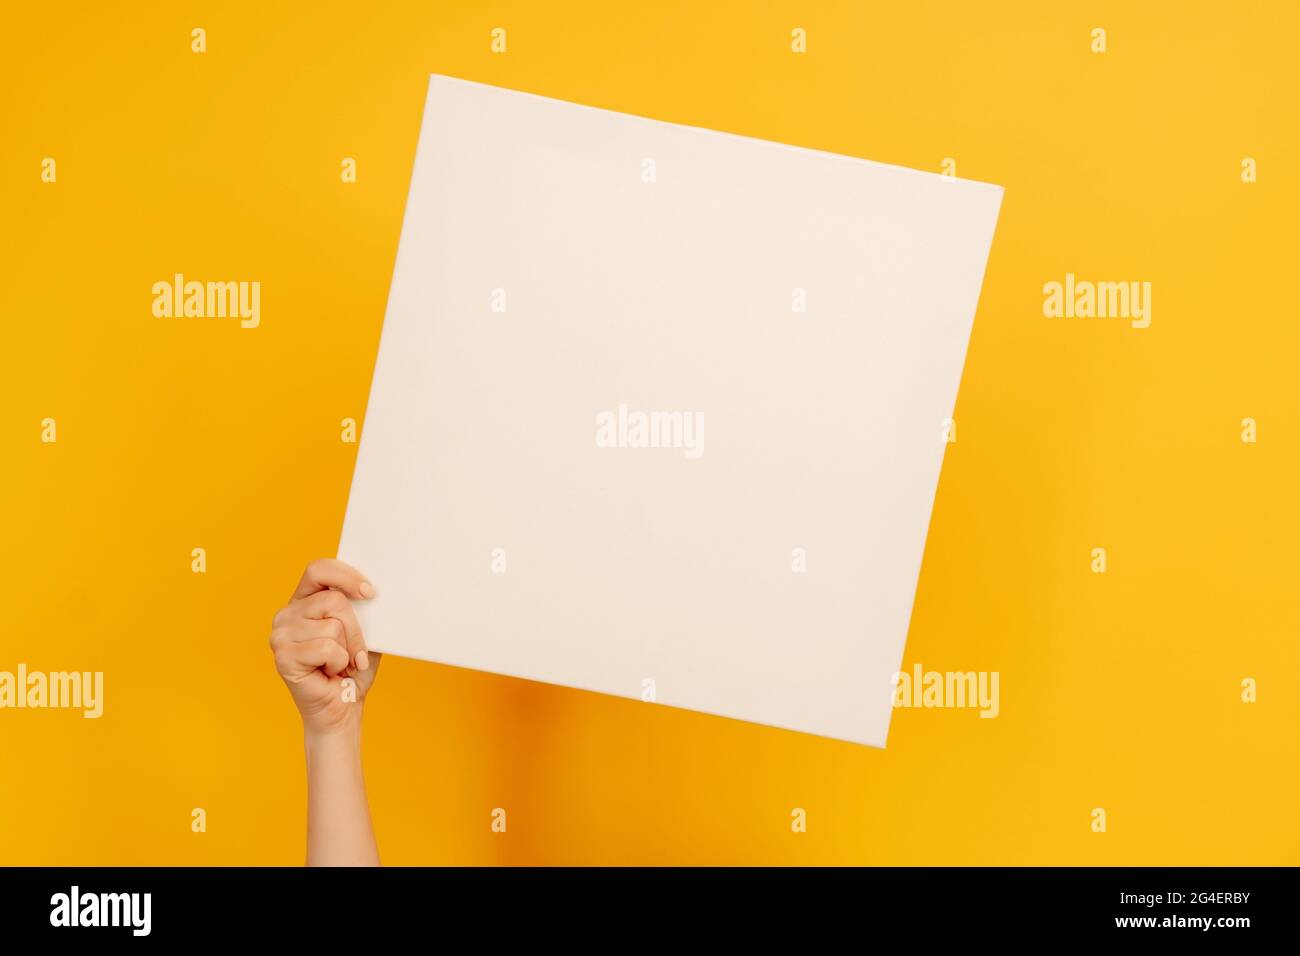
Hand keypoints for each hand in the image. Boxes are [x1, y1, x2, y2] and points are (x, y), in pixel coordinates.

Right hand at [270, 559, 380, 736]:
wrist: (342, 709)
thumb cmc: (351, 669)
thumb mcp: (363, 632)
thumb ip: (361, 609)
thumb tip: (373, 591)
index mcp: (303, 601)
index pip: (319, 570)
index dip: (346, 576)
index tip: (370, 592)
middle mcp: (287, 614)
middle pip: (333, 600)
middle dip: (356, 628)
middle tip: (355, 651)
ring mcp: (281, 635)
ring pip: (333, 626)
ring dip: (348, 649)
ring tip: (339, 663)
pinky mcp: (283, 656)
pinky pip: (327, 648)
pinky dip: (338, 663)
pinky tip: (329, 673)